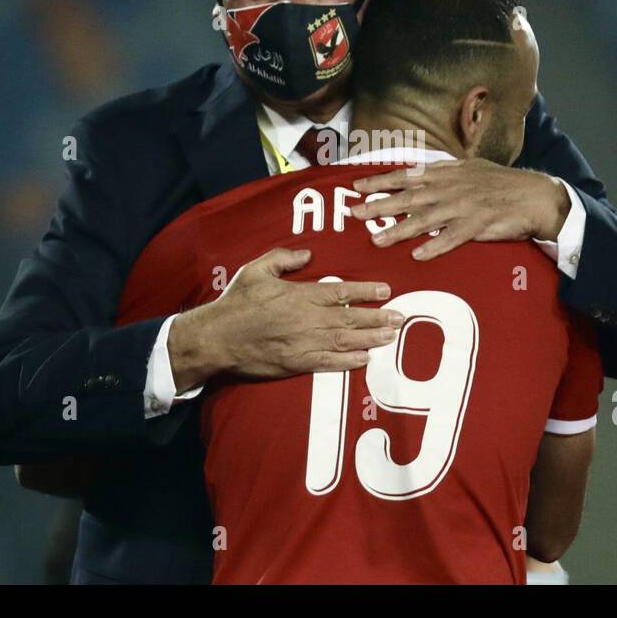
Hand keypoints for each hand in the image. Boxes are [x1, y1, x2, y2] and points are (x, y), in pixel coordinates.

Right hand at [167, 247, 403, 390]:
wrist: (216, 338)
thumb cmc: (236, 302)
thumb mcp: (256, 270)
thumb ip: (283, 258)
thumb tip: (306, 254)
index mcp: (300, 295)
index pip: (341, 291)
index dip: (366, 290)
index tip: (386, 289)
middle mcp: (307, 319)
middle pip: (351, 317)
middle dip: (379, 317)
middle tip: (400, 317)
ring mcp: (304, 343)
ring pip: (345, 340)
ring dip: (371, 338)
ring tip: (392, 336)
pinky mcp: (297, 363)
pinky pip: (329, 362)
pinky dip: (349, 361)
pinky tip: (365, 358)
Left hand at [349, 159, 570, 260]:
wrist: (533, 195)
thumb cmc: (500, 182)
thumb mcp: (468, 168)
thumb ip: (441, 172)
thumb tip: (416, 172)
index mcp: (446, 174)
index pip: (407, 176)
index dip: (381, 181)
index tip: (357, 187)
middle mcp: (450, 189)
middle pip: (408, 198)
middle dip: (379, 206)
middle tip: (354, 213)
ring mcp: (463, 207)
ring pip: (424, 220)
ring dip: (398, 231)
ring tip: (377, 241)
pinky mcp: (477, 226)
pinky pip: (452, 238)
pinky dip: (435, 247)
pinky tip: (418, 255)